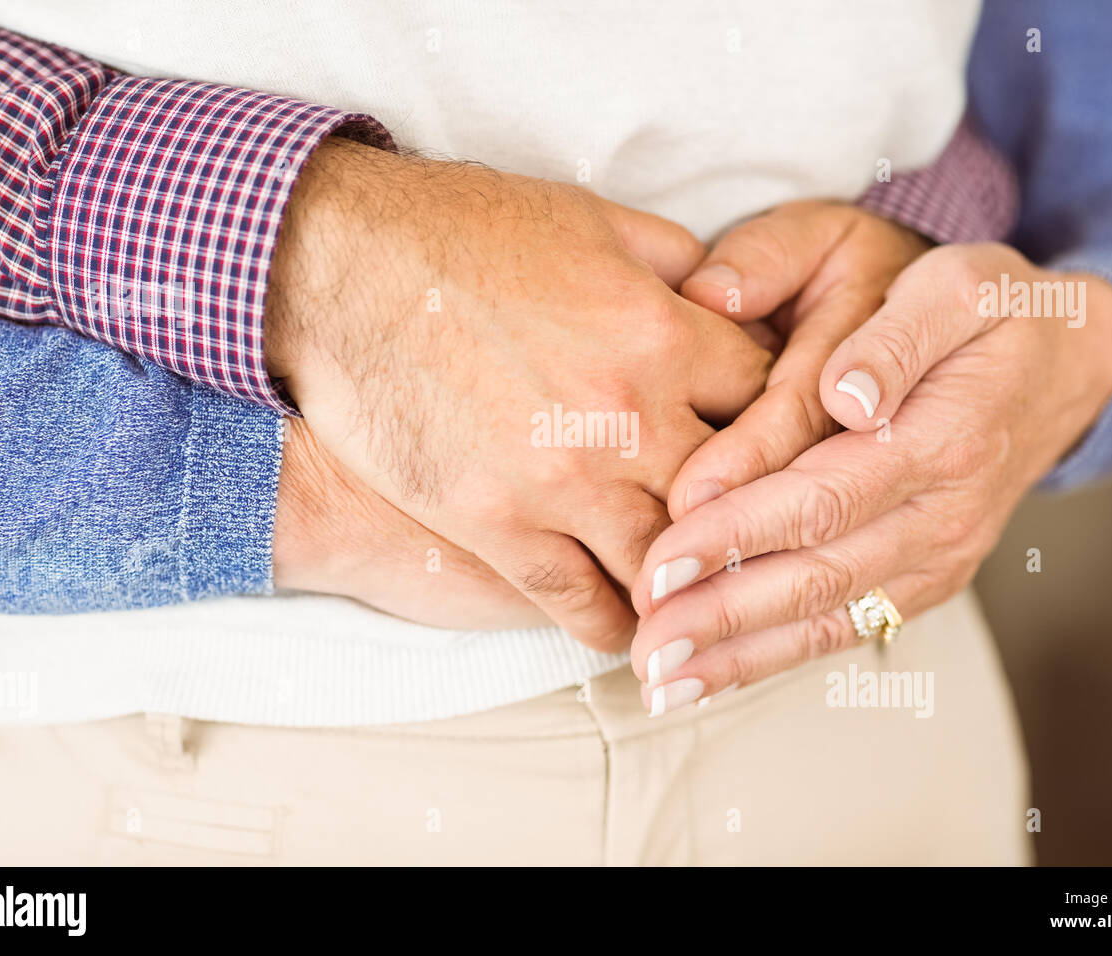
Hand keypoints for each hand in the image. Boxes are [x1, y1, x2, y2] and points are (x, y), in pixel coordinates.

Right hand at [266, 139, 771, 651]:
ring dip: (688, 576)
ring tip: (701, 589)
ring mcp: (560, 482)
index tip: (760, 432)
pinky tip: (631, 627)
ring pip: (664, 558)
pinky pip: (578, 602)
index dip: (770, 412)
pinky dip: (614, 622)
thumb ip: (673, 260)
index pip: (762, 394)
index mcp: (660, 334)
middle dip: (746, 504)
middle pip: (729, 489)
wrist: (341, 269)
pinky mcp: (497, 527)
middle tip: (753, 522)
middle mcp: (625, 417)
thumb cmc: (464, 232)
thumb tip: (722, 290)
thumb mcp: (590, 218)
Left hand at [629, 244, 1111, 713]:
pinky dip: (775, 657)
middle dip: (721, 613)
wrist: (1065, 362)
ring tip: (661, 682)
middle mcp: (944, 515)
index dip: (738, 531)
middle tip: (645, 643)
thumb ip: (897, 337)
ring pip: (826, 617)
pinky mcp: (926, 579)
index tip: (662, 557)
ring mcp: (939, 558)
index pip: (823, 497)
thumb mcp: (956, 287)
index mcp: (942, 439)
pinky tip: (713, 677)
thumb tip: (845, 394)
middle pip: (817, 575)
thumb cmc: (992, 310)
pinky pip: (846, 628)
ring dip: (739, 654)